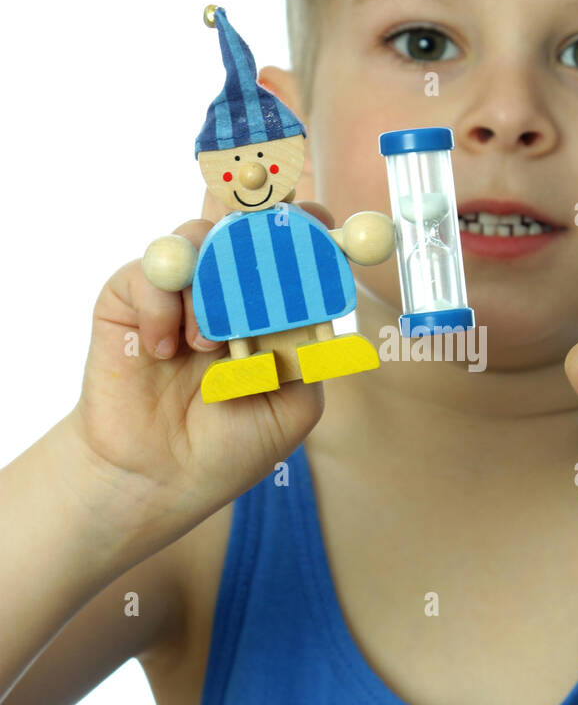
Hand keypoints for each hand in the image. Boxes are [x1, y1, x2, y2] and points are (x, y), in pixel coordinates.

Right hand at [72, 209, 329, 535]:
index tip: (321, 226)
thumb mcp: (293, 407)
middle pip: (244, 223)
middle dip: (261, 227)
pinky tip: (163, 352)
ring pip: (198, 238)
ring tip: (207, 343)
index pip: (291, 247)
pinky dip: (162, 306)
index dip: (307, 227)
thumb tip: (313, 302)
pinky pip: (150, 270)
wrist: (157, 481)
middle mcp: (225, 290)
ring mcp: (178, 292)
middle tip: (268, 249)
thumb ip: (310, 353)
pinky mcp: (129, 302)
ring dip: (211, 283)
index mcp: (269, 310)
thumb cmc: (226, 447)